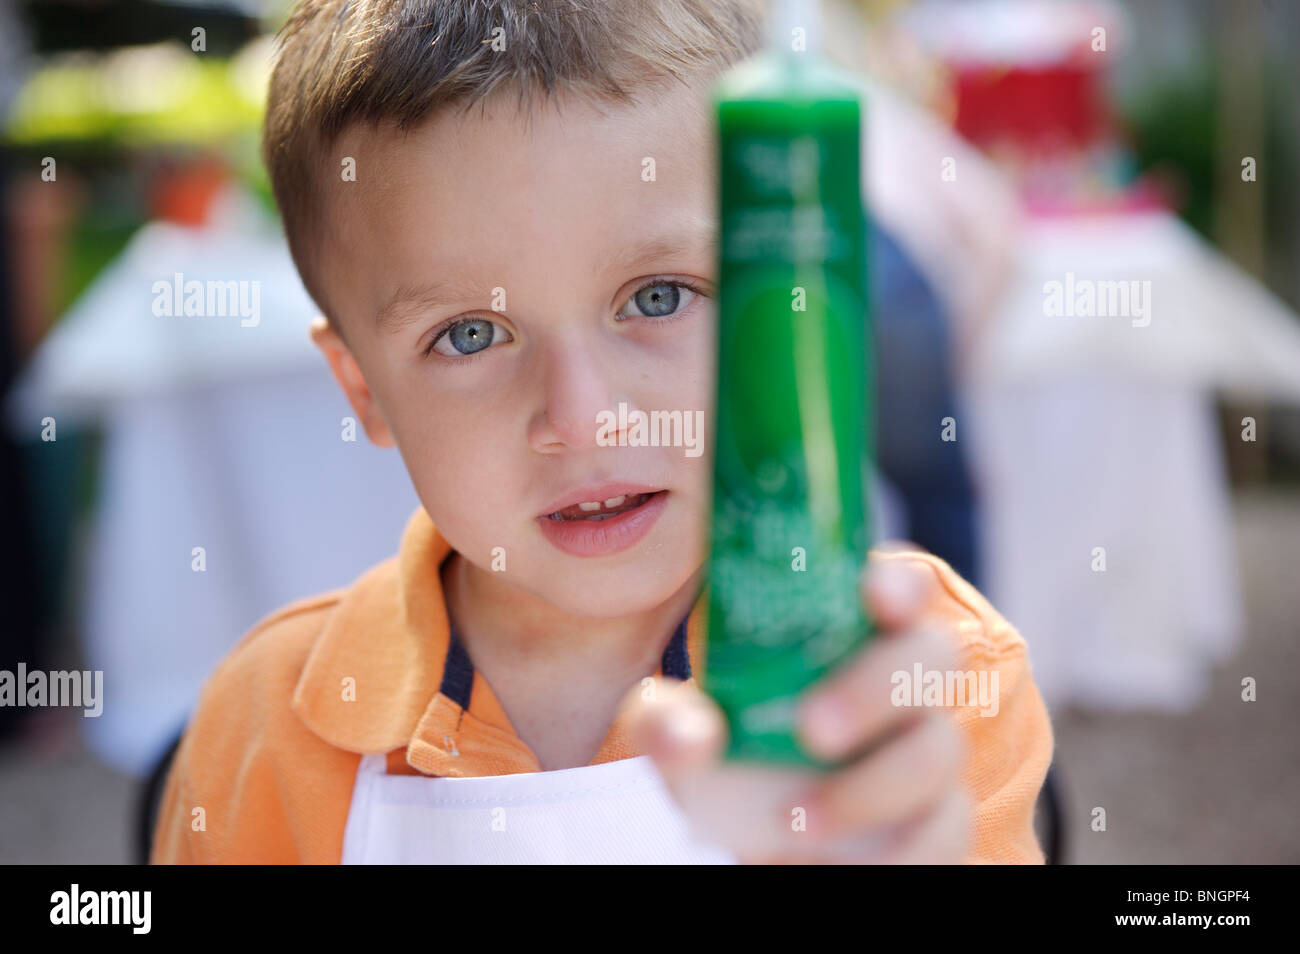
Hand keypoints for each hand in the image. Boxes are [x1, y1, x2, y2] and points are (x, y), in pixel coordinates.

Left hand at [626, 550, 972, 863]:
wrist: (746, 834)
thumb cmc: (724, 755)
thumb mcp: (679, 732)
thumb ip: (669, 722)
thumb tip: (688, 737)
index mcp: (853, 630)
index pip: (900, 585)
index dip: (899, 583)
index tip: (874, 596)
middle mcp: (903, 680)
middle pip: (934, 655)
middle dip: (877, 688)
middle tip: (812, 730)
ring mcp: (928, 748)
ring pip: (940, 749)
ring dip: (871, 788)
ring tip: (793, 820)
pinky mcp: (938, 819)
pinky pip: (946, 830)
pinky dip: (892, 853)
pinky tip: (821, 859)